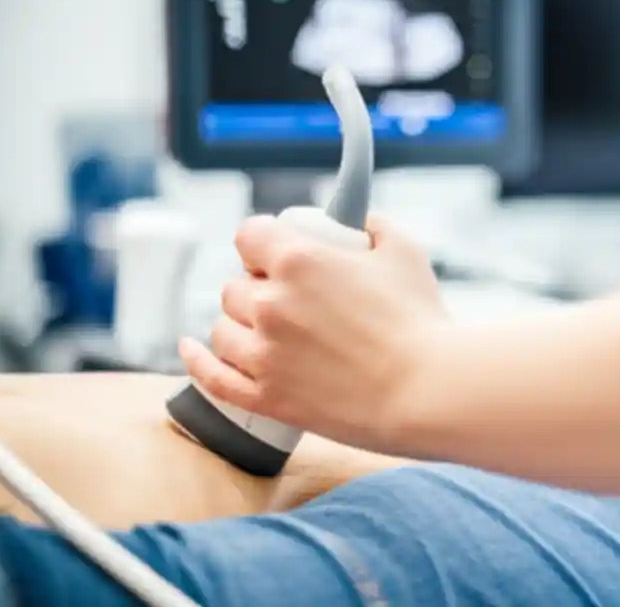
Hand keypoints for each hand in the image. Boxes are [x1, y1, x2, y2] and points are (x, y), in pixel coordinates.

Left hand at [178, 212, 449, 451]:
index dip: (261, 242)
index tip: (273, 251)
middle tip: (289, 299)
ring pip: (222, 328)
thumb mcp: (405, 252)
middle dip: (256, 288)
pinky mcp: (266, 397)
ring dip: (239, 325)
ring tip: (268, 331)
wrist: (428, 391)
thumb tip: (362, 221)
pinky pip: (212, 377)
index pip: (248, 235)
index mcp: (299, 261)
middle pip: (234, 286)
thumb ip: (376, 226)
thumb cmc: (422, 321)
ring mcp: (263, 354)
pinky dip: (197, 361)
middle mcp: (270, 304)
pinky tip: (191, 348)